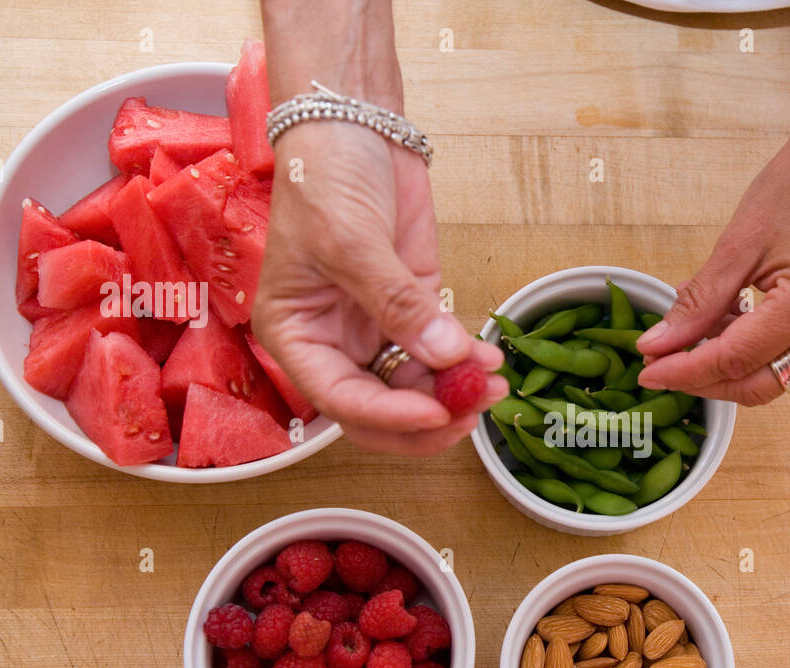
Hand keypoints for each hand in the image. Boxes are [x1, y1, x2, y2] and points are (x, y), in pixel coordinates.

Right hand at [252, 121, 506, 454]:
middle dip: (426, 418)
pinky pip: (438, 355)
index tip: (435, 412)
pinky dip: (463, 363)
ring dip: (454, 393)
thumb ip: (397, 303)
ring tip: (493, 384)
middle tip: (471, 413)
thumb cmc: (323, 179)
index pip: (341, 400)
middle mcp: (332, 344)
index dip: (389, 416)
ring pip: (414, 389)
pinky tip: (488, 360)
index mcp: (296, 337)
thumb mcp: (352, 241)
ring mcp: (375, 330)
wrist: (354, 128)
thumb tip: (443, 354)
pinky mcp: (412, 311)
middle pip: (378, 410)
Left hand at [637, 105, 789, 405]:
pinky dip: (758, 350)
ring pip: (778, 377)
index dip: (686, 370)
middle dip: (706, 379)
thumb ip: (699, 303)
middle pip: (760, 383)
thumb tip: (657, 346)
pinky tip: (731, 324)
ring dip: (731, 364)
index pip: (736, 359)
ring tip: (696, 333)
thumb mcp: (739, 242)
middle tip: (663, 364)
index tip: (649, 371)